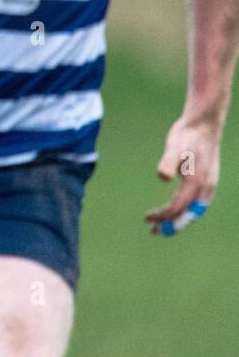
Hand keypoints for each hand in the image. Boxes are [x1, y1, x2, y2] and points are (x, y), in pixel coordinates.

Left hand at [145, 114, 220, 234]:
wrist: (203, 124)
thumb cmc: (187, 135)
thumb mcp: (174, 146)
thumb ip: (169, 162)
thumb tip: (163, 176)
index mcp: (196, 183)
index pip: (178, 207)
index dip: (163, 216)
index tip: (147, 219)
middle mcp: (205, 187)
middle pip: (188, 214)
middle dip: (172, 225)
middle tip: (154, 232)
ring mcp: (208, 184)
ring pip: (195, 210)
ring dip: (179, 219)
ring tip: (163, 224)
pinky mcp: (207, 179)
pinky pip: (197, 202)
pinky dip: (186, 210)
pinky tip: (176, 207)